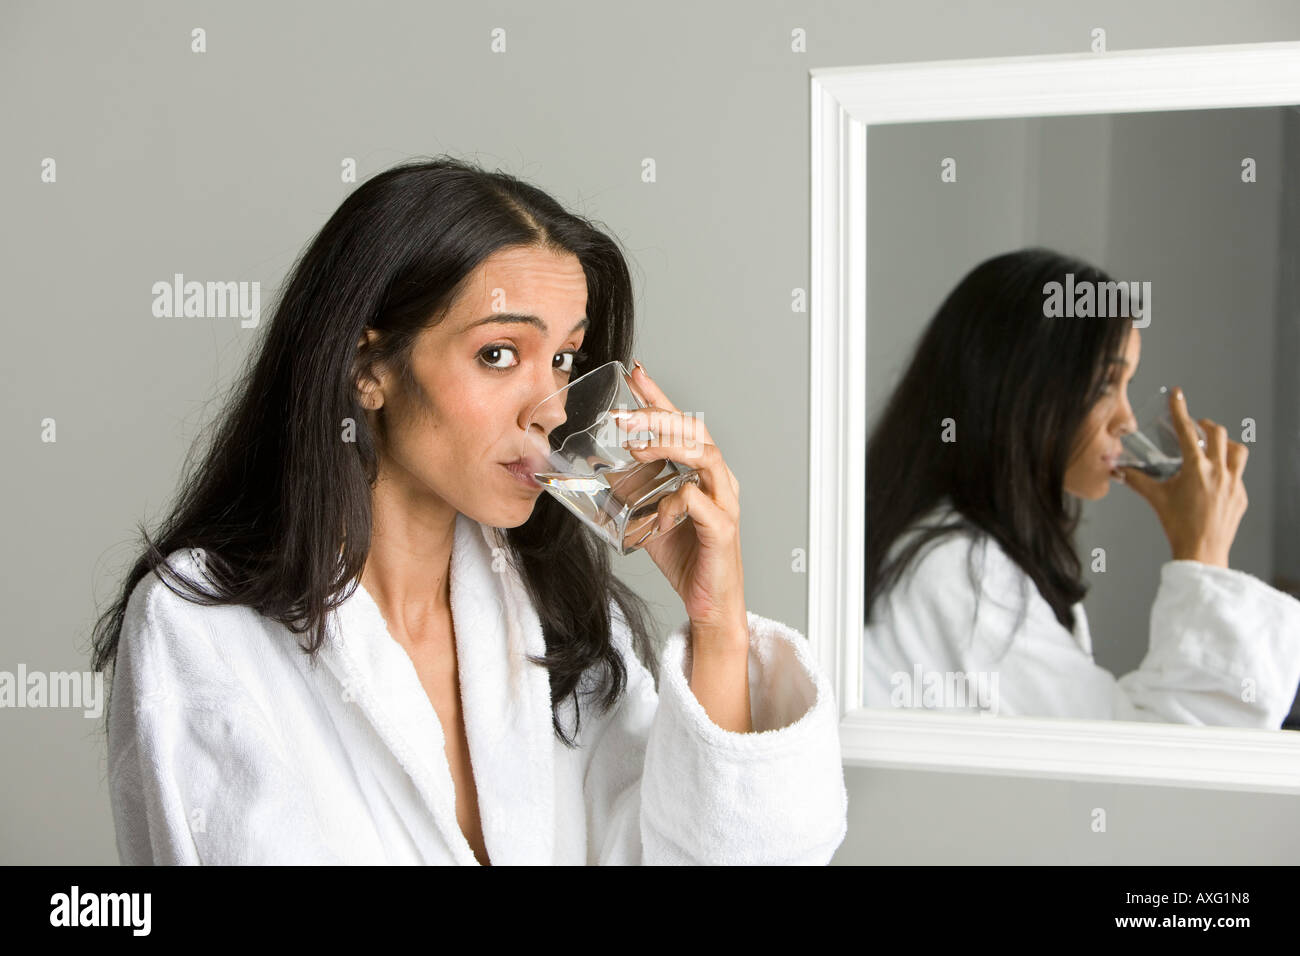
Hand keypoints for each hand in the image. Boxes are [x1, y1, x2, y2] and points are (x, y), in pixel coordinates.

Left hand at [613, 362, 746, 646]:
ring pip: (703, 456)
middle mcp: (717, 479)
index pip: (681, 423)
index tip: (635, 373)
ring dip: (668, 447)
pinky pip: (700, 502)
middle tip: (622, 415)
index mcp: (701, 470)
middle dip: (658, 416)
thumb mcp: (646, 515)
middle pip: (694, 431)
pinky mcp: (722, 529)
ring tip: (637, 448)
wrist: (709, 602)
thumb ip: (629, 492)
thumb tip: (595, 472)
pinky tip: (659, 513)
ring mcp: (724, 502)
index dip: (658, 397)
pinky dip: (676, 502)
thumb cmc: (685, 555)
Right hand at [1117, 387, 1247, 567]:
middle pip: (1219, 434)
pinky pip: (1238, 475)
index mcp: (1197, 469)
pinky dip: (1228, 470)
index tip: (1178, 394)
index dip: (1180, 410)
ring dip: (1225, 444)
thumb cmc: (1179, 527)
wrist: (1201, 552)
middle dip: (1206, 425)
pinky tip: (1216, 478)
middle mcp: (1219, 473)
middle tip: (1196, 427)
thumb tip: (1118, 471)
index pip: (1188, 431)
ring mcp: (1234, 484)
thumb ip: (1137, 481)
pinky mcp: (1240, 497)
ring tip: (1213, 448)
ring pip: (1238, 451)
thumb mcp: (1156, 499)